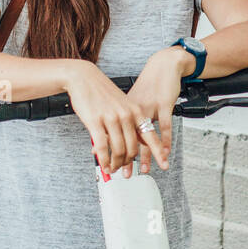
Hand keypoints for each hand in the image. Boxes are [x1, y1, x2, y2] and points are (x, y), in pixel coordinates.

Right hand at [65, 60, 170, 176]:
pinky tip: (104, 164)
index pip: (151, 136)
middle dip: (129, 163)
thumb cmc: (102, 91)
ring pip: (118, 149)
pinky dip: (104, 159)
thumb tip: (133, 139)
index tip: (164, 163)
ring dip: (116, 163)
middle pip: (133, 147)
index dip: (158, 152)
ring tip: (113, 169)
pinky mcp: (95, 121)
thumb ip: (130, 120)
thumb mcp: (123, 104)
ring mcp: (111, 119)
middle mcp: (126, 115)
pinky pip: (103, 147)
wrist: (84, 78)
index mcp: (136, 111)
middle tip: (125, 170)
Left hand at [123, 48, 192, 178]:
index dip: (111, 152)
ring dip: (145, 155)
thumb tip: (110, 137)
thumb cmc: (148, 86)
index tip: (109, 166)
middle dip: (126, 159)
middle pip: (127, 138)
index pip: (113, 135)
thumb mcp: (130, 103)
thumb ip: (123, 120)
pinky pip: (163, 126)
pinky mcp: (162, 104)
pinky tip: (163, 152)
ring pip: (144, 136)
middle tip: (125, 174)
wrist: (162, 66)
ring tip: (145, 170)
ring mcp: (147, 108)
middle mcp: (132, 111)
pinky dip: (163, 141)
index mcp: (122, 111)